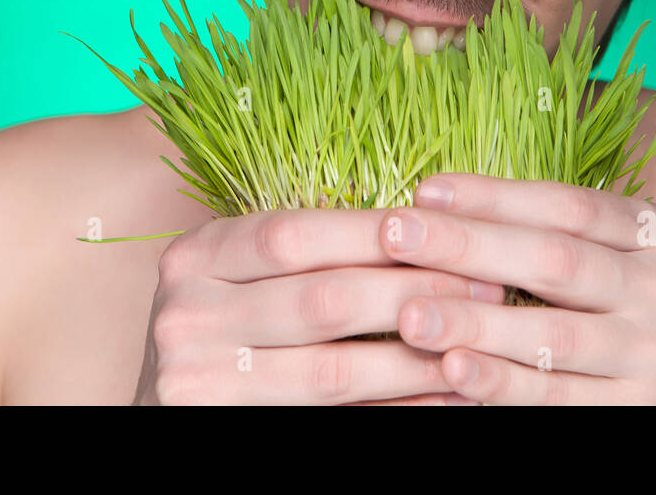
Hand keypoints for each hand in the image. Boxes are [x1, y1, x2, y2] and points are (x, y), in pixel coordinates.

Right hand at [133, 207, 503, 404]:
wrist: (167, 402)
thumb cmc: (222, 323)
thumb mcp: (238, 271)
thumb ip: (301, 253)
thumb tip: (416, 227)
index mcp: (195, 256)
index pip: (295, 233)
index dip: (375, 234)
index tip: (451, 231)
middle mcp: (186, 315)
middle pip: (323, 299)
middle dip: (415, 292)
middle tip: (487, 285)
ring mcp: (196, 380)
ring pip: (334, 370)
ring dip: (418, 359)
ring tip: (479, 344)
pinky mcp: (220, 428)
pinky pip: (334, 419)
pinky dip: (398, 407)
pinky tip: (447, 396)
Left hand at [377, 173, 655, 404]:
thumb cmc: (653, 324)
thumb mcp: (636, 264)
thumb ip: (573, 236)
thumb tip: (456, 204)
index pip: (567, 205)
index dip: (494, 195)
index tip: (427, 189)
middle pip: (555, 260)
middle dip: (467, 245)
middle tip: (395, 233)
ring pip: (552, 337)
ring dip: (475, 322)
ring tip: (409, 314)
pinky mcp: (642, 413)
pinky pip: (557, 399)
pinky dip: (501, 386)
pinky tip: (453, 373)